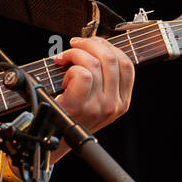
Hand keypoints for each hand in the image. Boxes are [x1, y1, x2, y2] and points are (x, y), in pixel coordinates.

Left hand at [40, 36, 134, 164]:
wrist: (55, 138)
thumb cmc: (72, 114)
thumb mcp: (96, 99)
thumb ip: (101, 77)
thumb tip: (93, 46)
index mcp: (122, 101)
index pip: (126, 64)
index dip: (108, 47)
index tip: (92, 42)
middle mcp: (114, 104)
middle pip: (111, 59)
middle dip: (89, 44)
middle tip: (74, 45)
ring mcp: (100, 106)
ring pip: (94, 63)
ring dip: (75, 54)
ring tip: (64, 60)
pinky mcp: (82, 106)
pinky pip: (81, 74)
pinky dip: (70, 69)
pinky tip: (64, 78)